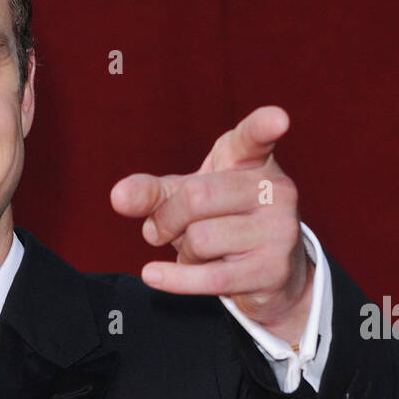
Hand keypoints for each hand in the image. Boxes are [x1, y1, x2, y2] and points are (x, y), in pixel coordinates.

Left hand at [109, 106, 313, 342]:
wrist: (271, 273)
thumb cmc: (224, 222)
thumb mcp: (186, 198)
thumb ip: (152, 193)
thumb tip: (118, 196)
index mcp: (254, 161)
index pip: (255, 138)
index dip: (265, 126)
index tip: (278, 120)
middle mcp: (275, 189)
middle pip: (196, 198)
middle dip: (166, 220)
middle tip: (161, 231)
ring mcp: (280, 229)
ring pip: (200, 239)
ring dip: (182, 254)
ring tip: (197, 254)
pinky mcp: (272, 269)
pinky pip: (210, 277)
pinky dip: (174, 279)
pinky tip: (153, 275)